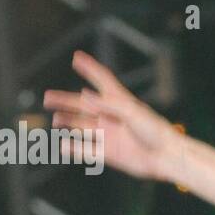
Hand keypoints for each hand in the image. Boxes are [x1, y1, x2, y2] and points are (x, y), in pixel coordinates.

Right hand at [43, 51, 178, 180]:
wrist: (166, 157)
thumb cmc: (155, 131)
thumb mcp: (131, 112)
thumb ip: (107, 104)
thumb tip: (83, 96)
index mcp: (120, 103)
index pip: (102, 81)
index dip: (90, 68)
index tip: (77, 57)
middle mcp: (113, 118)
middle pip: (84, 106)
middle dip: (66, 101)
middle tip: (48, 97)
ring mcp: (110, 135)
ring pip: (83, 127)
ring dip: (69, 122)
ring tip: (56, 119)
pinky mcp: (110, 153)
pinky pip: (88, 151)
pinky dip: (75, 148)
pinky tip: (62, 145)